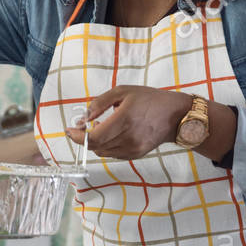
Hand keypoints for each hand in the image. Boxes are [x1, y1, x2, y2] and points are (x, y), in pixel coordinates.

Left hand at [63, 86, 190, 159]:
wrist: (175, 115)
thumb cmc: (149, 99)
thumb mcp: (123, 92)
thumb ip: (99, 103)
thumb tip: (83, 117)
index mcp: (124, 119)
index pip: (93, 137)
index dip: (77, 136)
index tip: (70, 130)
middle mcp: (128, 137)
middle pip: (95, 146)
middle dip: (84, 137)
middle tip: (84, 126)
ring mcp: (133, 148)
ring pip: (102, 152)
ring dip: (96, 141)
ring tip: (102, 126)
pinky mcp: (136, 154)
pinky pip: (112, 154)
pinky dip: (106, 145)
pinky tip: (112, 133)